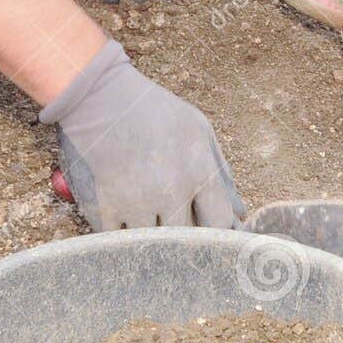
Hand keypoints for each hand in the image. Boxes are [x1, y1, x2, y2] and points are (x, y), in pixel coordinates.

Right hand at [40, 40, 245, 230]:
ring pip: (156, 243)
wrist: (102, 99)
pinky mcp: (108, 205)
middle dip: (187, 236)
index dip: (218, 232)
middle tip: (182, 231)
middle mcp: (172, 191)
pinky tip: (130, 223)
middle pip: (188, 238)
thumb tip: (240, 212)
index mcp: (199, 171)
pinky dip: (127, 239)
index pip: (219, 223)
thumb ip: (221, 171)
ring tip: (154, 225)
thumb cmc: (156, 112)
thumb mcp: (199, 130)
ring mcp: (138, 201)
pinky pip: (123, 241)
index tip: (211, 231)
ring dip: (156, 239)